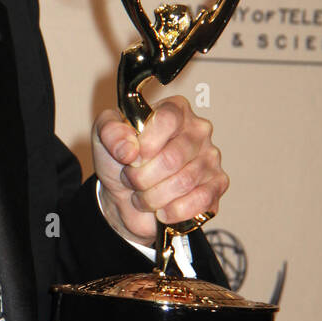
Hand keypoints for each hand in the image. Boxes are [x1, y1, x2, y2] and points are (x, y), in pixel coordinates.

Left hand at [92, 95, 227, 246]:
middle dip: (142, 177)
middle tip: (131, 179)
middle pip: (173, 158)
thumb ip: (110, 131)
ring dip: (153, 196)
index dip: (145, 144)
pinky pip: (199, 201)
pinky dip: (173, 211)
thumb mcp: (103, 138)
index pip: (167, 120)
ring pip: (183, 182)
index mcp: (175, 109)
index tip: (130, 157)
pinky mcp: (217, 185)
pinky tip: (162, 209)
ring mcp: (211, 158)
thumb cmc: (120, 161)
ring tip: (143, 194)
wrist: (125, 197)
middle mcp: (198, 130)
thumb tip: (128, 148)